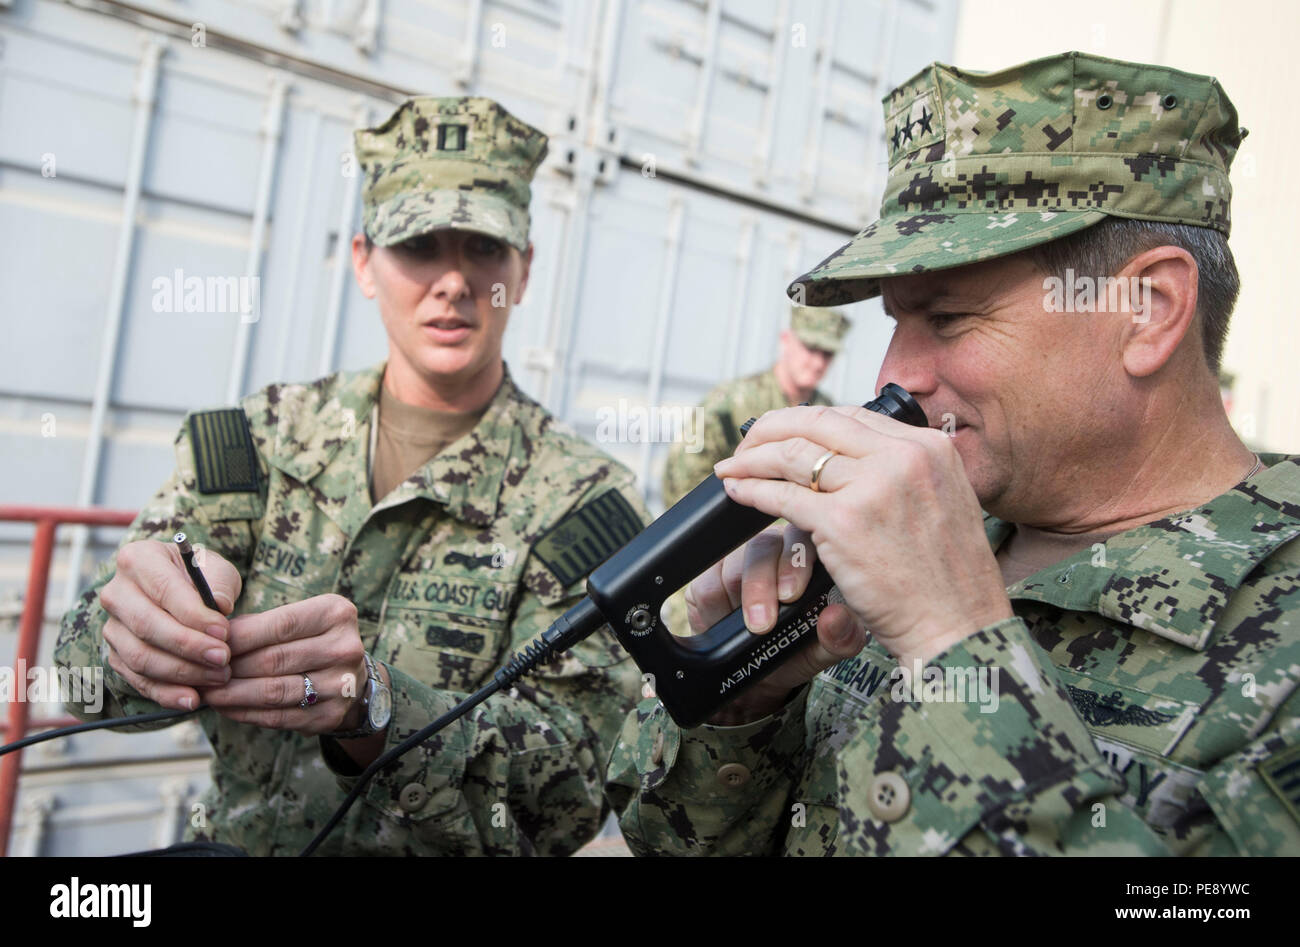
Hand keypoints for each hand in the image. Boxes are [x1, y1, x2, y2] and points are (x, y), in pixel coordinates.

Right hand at [100, 539, 241, 710]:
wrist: (183, 590)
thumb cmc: (201, 576)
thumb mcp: (216, 569)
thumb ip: (219, 584)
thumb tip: (219, 605)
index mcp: (138, 559)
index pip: (164, 590)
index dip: (195, 615)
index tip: (224, 633)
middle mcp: (116, 592)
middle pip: (146, 625)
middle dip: (188, 647)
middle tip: (224, 660)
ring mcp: (112, 626)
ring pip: (140, 656)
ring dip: (181, 672)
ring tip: (218, 677)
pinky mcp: (116, 655)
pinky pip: (137, 680)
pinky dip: (165, 693)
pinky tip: (192, 700)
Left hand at [199, 593, 369, 736]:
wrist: (350, 677)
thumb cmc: (311, 641)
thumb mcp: (297, 618)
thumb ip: (258, 624)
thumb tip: (209, 639)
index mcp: (336, 614)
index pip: (280, 625)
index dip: (239, 637)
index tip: (208, 646)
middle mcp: (345, 648)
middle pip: (274, 659)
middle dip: (231, 668)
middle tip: (201, 673)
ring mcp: (341, 685)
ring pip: (273, 691)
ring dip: (233, 694)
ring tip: (208, 693)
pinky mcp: (331, 715)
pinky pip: (279, 716)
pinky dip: (246, 713)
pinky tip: (227, 707)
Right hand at [685, 524, 868, 723]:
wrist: (761, 675)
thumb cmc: (800, 649)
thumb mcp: (827, 649)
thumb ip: (841, 636)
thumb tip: (837, 617)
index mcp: (811, 556)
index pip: (804, 538)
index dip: (795, 562)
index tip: (791, 594)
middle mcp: (776, 549)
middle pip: (764, 546)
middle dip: (762, 585)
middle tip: (766, 620)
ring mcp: (740, 559)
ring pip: (734, 562)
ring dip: (741, 599)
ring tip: (753, 627)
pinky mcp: (711, 575)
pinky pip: (707, 583)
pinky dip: (717, 607)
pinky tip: (728, 622)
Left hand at [712, 404, 1011, 667]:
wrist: (959, 627)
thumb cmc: (949, 580)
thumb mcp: (945, 501)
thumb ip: (906, 474)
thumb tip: (855, 459)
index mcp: (930, 447)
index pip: (853, 416)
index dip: (807, 422)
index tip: (782, 431)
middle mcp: (904, 457)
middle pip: (818, 423)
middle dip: (772, 429)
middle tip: (745, 445)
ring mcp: (873, 486)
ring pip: (794, 455)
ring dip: (753, 460)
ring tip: (731, 468)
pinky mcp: (844, 522)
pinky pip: (783, 496)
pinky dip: (752, 491)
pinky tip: (738, 493)